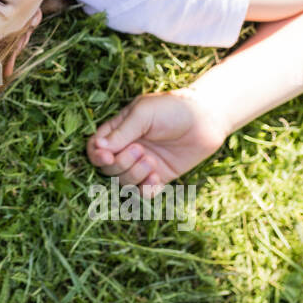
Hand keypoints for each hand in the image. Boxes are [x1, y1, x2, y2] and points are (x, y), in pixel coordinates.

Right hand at [86, 89, 231, 196]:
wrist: (206, 119)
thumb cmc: (172, 109)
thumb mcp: (143, 114)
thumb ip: (121, 132)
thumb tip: (97, 146)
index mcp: (118, 130)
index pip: (95, 147)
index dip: (96, 155)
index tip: (106, 156)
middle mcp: (127, 148)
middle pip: (108, 168)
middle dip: (120, 163)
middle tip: (140, 150)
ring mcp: (143, 164)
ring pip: (124, 182)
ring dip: (134, 175)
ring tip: (152, 161)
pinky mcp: (159, 177)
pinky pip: (143, 193)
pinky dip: (146, 189)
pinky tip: (157, 177)